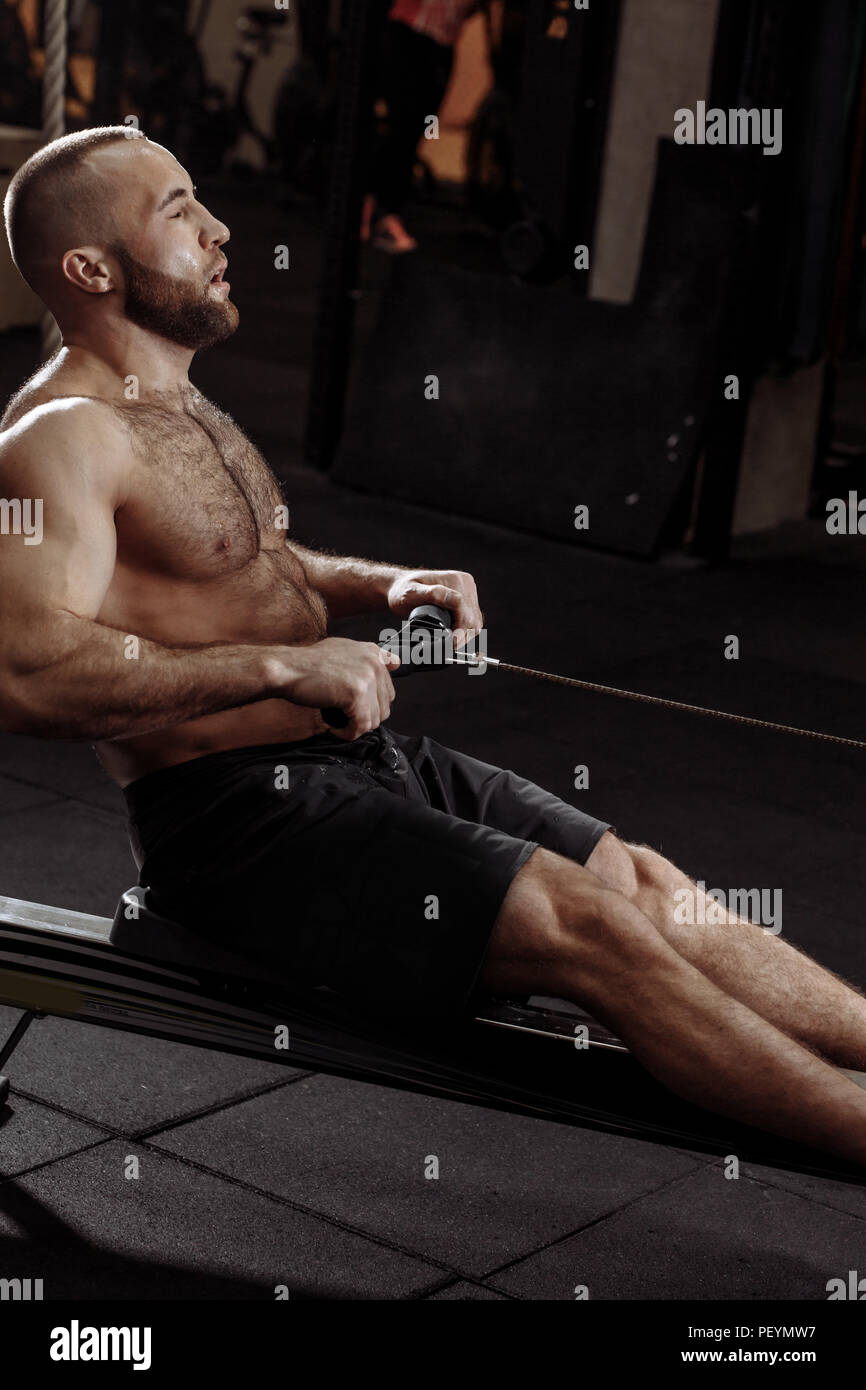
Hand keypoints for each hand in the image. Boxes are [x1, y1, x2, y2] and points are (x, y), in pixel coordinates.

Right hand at [276, 637, 399, 740]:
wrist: (286, 668)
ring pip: (375, 719)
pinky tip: (335, 727)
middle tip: (344, 717)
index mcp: (373, 653)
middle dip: (364, 717)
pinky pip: (362, 725)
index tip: (358, 707)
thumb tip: (395, 662)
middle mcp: (374, 662)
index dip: (373, 704)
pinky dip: (348, 733)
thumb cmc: (307, 664)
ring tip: (338, 721)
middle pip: (384, 706)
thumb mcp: (342, 650)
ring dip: (356, 726)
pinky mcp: (357, 694)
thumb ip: (367, 658)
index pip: (389, 689)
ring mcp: (367, 677)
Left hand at [386, 569, 482, 655]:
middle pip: (473, 617)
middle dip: (463, 634)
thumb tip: (454, 599)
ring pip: (475, 622)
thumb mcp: (413, 591)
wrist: (400, 588)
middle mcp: (466, 586)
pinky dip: (465, 633)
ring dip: (466, 636)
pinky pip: (471, 623)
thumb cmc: (403, 589)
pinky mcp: (466, 605)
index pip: (465, 608)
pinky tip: (454, 639)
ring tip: (451, 644)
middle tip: (450, 647)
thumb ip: (433, 594)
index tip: (453, 641)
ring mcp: (467, 595)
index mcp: (457, 580)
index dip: (461, 627)